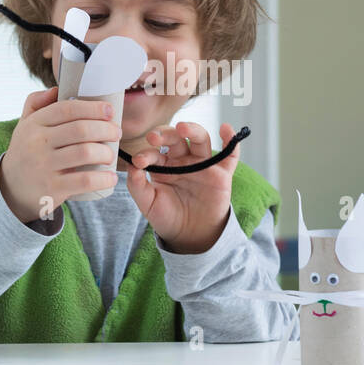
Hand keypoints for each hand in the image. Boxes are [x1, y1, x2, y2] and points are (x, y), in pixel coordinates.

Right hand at [0, 86, 121, 222]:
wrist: (10, 188)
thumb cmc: (26, 151)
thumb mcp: (24, 125)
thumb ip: (36, 103)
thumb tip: (56, 89)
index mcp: (34, 124)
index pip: (67, 109)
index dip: (93, 108)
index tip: (110, 111)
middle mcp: (37, 143)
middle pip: (81, 130)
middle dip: (106, 129)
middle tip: (116, 133)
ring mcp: (44, 166)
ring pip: (85, 153)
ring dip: (106, 153)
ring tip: (111, 155)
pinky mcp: (52, 188)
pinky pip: (84, 180)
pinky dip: (103, 178)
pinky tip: (111, 177)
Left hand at [125, 121, 237, 253]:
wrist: (190, 236)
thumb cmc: (168, 217)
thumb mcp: (148, 203)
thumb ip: (137, 185)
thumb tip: (131, 165)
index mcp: (165, 165)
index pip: (156, 152)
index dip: (147, 154)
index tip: (138, 161)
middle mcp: (184, 160)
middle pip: (177, 138)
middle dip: (166, 134)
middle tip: (154, 137)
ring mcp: (203, 164)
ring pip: (201, 139)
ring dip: (193, 130)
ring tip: (182, 128)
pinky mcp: (222, 173)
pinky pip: (229, 154)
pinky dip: (231, 140)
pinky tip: (226, 128)